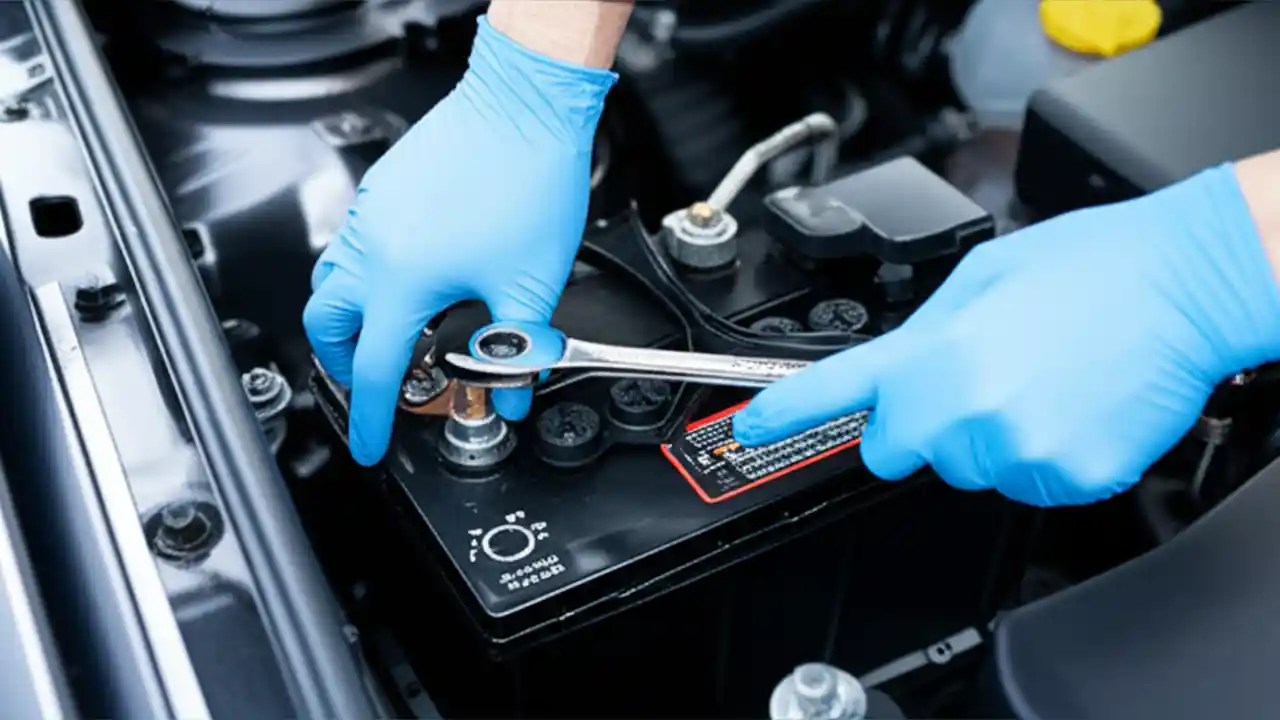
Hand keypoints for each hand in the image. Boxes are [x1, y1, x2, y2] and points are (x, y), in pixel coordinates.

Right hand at [303, 17, 616, 464]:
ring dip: (350, 319)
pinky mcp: (383, 190)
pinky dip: (366, 276)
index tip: (370, 446)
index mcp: (402, 280)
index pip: (375, 370)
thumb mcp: (530, 285)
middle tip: (378, 382)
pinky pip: (354, 245)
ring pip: (333, 281)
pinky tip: (412, 280)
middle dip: (344, 364)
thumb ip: (518, 349)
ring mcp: (372, 215)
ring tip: (394, 335)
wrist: (526, 104)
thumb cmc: (528, 180)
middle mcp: (374, 247)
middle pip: (326, 326)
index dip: (372, 418)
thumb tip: (513, 391)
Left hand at [733, 165, 1279, 505]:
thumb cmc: (1091, 267)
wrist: (1186, 285)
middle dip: (923, 422)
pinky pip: (1026, 480)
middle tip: (983, 374)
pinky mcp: (1060, 479)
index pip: (831, 393)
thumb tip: (902, 363)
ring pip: (966, 467)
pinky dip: (1043, 454)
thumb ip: (924, 333)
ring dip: (990, 435)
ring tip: (1043, 379)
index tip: (750, 431)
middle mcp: (958, 409)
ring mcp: (1009, 451)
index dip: (780, 416)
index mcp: (928, 352)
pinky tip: (1071, 406)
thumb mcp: (979, 279)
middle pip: (898, 450)